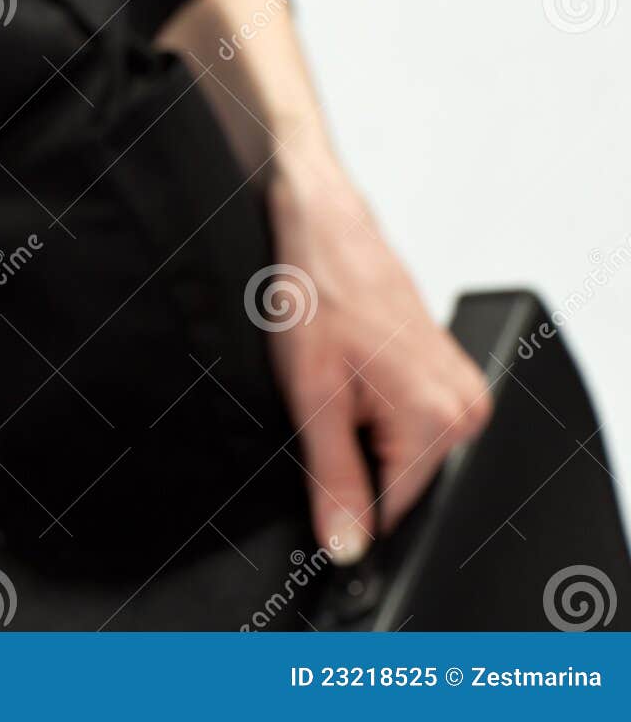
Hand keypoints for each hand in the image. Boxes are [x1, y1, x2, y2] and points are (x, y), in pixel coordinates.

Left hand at [263, 158, 491, 561]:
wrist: (324, 232)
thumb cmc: (316, 295)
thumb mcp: (312, 399)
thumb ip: (332, 480)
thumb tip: (346, 544)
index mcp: (437, 417)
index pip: (396, 513)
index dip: (349, 513)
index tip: (319, 493)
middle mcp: (463, 405)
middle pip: (401, 482)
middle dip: (355, 464)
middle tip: (325, 412)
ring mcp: (460, 388)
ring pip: (402, 453)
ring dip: (363, 436)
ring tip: (339, 384)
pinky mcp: (446, 375)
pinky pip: (408, 423)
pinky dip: (374, 413)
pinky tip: (353, 376)